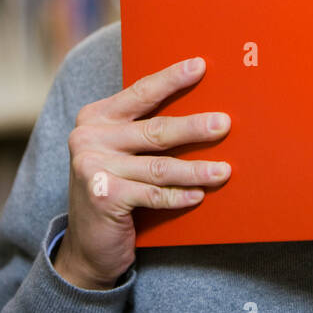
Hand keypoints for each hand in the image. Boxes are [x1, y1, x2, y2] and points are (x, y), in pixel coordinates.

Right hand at [54, 57, 231, 289]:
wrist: (88, 246)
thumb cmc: (117, 189)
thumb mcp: (123, 153)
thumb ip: (145, 131)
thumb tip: (203, 109)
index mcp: (96, 117)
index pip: (141, 93)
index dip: (171, 79)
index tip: (199, 66)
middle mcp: (89, 138)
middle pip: (155, 130)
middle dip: (194, 127)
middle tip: (224, 124)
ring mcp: (93, 167)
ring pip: (159, 167)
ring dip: (196, 169)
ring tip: (224, 170)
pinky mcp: (103, 196)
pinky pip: (153, 194)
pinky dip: (179, 196)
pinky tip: (199, 196)